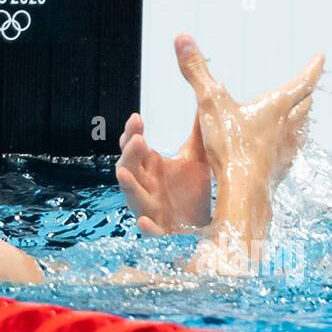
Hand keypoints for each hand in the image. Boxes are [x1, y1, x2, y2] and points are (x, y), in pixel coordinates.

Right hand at [116, 111, 212, 235]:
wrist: (208, 224)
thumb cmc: (193, 190)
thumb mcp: (198, 157)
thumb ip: (198, 132)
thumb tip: (207, 101)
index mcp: (151, 166)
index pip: (134, 147)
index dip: (131, 133)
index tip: (137, 118)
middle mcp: (146, 185)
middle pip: (129, 167)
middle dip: (130, 154)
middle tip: (138, 140)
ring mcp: (150, 208)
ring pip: (133, 196)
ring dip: (127, 185)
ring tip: (123, 173)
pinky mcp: (161, 230)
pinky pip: (150, 230)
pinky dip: (146, 226)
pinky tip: (144, 221)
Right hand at [172, 34, 323, 275]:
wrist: (243, 193)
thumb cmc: (231, 148)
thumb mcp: (210, 104)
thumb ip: (197, 71)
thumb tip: (182, 39)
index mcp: (275, 107)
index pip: (302, 82)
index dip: (312, 69)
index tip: (322, 58)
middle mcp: (286, 128)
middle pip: (305, 107)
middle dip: (307, 94)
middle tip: (309, 87)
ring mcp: (285, 152)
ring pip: (300, 130)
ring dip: (301, 120)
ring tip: (299, 116)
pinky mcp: (278, 172)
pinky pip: (289, 154)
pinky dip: (288, 146)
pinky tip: (281, 151)